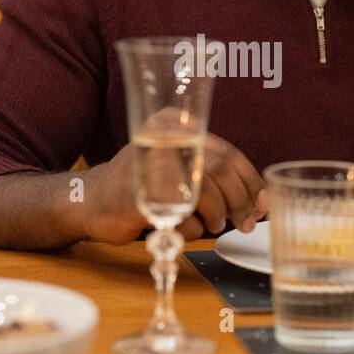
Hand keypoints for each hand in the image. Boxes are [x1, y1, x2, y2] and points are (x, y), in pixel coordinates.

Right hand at [77, 134, 267, 244]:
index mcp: (175, 124)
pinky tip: (181, 227)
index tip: (263, 203)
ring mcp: (149, 165)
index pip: (227, 153)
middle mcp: (162, 137)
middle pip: (219, 172)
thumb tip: (261, 200)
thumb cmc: (144, 185)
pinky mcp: (140, 195)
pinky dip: (190, 229)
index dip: (250, 182)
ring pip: (204, 194)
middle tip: (247, 222)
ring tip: (214, 225)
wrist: (91, 200)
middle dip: (240, 202)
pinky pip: (181, 216)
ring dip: (217, 216)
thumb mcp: (180, 168)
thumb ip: (215, 176)